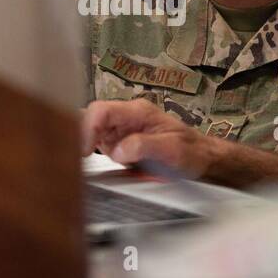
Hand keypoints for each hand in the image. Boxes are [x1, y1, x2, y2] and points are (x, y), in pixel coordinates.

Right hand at [80, 99, 218, 178]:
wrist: (201, 158)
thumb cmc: (191, 151)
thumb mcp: (172, 149)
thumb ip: (143, 146)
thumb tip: (116, 150)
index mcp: (138, 112)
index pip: (101, 111)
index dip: (86, 128)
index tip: (82, 151)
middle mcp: (126, 118)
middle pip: (89, 118)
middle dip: (79, 137)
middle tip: (76, 160)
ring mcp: (121, 130)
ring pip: (89, 132)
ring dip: (83, 147)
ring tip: (81, 166)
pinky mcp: (119, 144)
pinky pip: (97, 144)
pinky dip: (90, 153)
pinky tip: (89, 165)